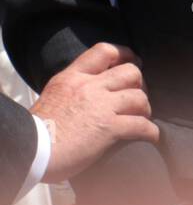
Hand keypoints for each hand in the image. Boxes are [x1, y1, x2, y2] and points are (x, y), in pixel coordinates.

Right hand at [32, 42, 158, 181]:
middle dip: (140, 83)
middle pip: (130, 72)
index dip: (124, 53)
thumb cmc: (36, 130)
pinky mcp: (108, 128)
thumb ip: (72, 88)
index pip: (104, 51)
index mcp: (72, 77)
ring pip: (139, 96)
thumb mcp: (52, 95)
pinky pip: (139, 125)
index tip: (132, 61)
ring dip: (145, 107)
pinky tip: (151, 135)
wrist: (29, 153)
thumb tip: (87, 89)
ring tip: (143, 115)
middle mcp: (89, 87)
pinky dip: (149, 131)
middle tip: (138, 94)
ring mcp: (101, 106)